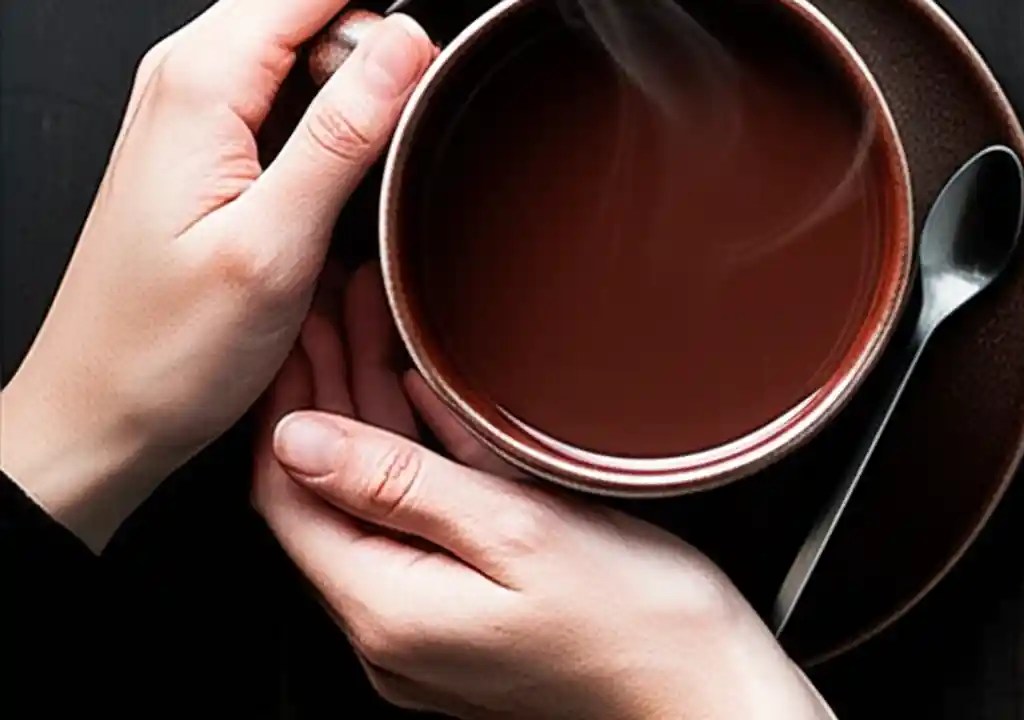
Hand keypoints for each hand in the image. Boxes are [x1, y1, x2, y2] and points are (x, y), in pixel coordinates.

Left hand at [0, 1, 435, 549]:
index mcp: (201, 83)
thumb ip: (344, 133)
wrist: (102, 411)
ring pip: (302, 51)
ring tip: (370, 172)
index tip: (431, 70)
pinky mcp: (205, 149)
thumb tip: (408, 46)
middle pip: (311, 10)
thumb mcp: (276, 245)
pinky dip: (326, 126)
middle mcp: (186, 79)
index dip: (386, 23)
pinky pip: (283, 98)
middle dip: (375, 54)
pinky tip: (338, 186)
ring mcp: (192, 112)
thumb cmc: (168, 348)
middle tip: (403, 140)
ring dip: (353, 94)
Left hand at [253, 264, 832, 718]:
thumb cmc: (636, 621)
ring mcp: (427, 632)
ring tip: (368, 335)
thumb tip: (299, 439)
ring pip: (374, 509)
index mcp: (388, 611)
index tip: (298, 331)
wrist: (703, 689)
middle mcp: (392, 633)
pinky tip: (422, 405)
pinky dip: (415, 466)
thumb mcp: (516, 530)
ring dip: (370, 422)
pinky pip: (417, 531)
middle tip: (334, 313)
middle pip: (330, 499)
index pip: (289, 498)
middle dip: (326, 398)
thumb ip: (400, 482)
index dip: (288, 405)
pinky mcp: (465, 622)